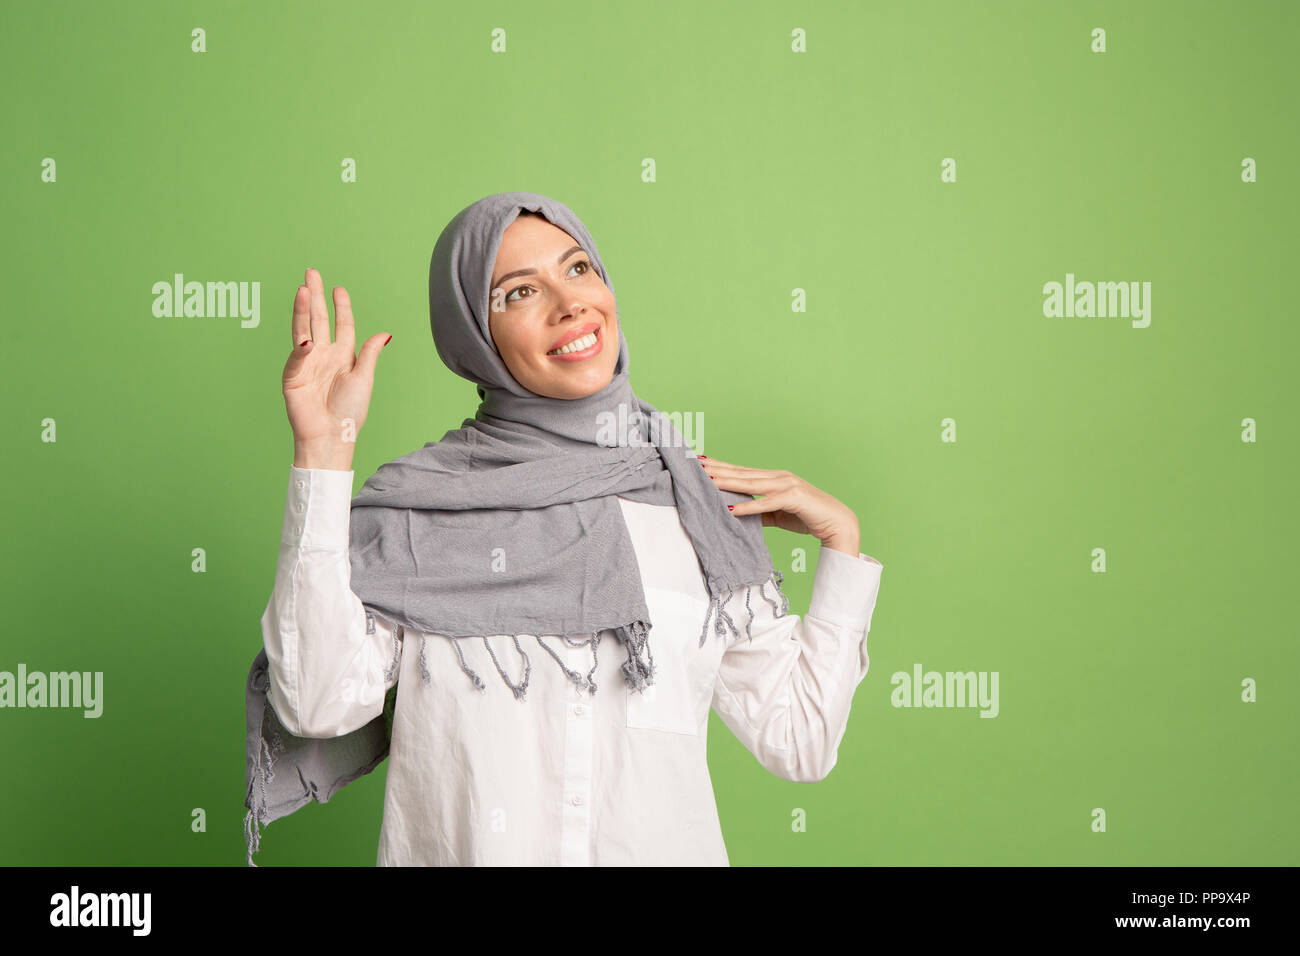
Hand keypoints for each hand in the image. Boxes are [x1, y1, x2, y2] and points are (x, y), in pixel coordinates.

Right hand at [283, 268, 390, 468]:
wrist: (332, 436)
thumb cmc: (350, 411)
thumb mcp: (364, 378)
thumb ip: (370, 353)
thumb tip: (385, 332)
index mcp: (343, 355)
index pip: (341, 324)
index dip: (340, 306)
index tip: (338, 289)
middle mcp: (323, 354)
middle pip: (318, 319)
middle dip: (315, 297)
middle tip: (311, 273)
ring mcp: (306, 363)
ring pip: (304, 329)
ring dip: (302, 310)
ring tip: (302, 289)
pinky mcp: (292, 375)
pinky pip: (298, 357)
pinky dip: (301, 348)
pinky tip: (306, 340)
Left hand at [698, 456, 860, 555]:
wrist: (838, 524)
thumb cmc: (808, 517)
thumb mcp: (777, 515)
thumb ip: (759, 513)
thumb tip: (737, 514)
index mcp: (774, 478)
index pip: (742, 471)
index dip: (721, 467)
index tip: (700, 463)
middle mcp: (778, 477)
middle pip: (742, 473)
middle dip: (717, 470)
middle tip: (694, 466)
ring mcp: (787, 485)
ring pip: (751, 484)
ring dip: (728, 482)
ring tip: (707, 481)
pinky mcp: (795, 498)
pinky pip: (767, 503)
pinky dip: (750, 506)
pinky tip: (732, 508)